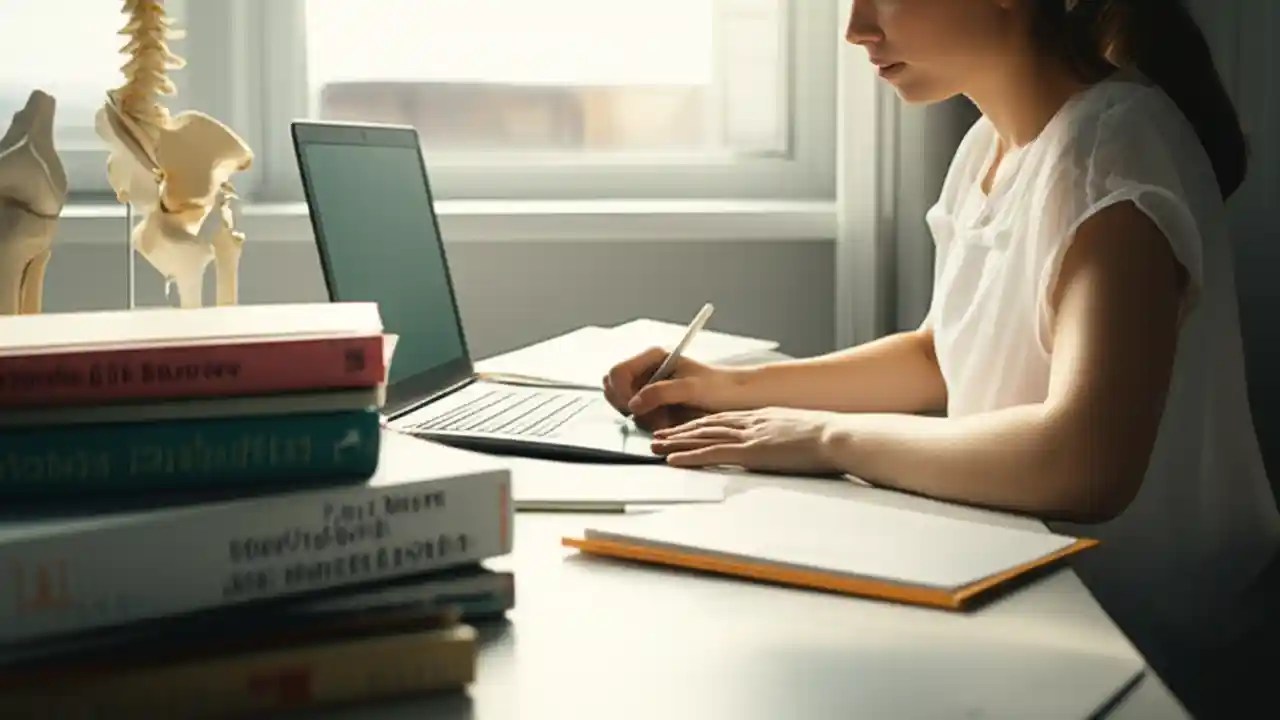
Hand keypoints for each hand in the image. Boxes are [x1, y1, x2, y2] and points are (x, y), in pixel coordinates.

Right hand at [602, 347, 749, 431]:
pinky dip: (648, 422)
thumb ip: (660, 393)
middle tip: (647, 413)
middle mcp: (648, 371)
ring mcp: (650, 389)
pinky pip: (638, 416)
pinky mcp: (655, 405)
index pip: (618, 372)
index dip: (621, 391)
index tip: (634, 406)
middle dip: (626, 404)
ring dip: (640, 416)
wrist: (738, 400)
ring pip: (624, 405)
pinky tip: (667, 421)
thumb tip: (634, 404)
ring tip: (664, 418)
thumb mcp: (690, 388)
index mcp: (653, 358)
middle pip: (614, 388)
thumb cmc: (720, 387)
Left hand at [650, 407, 841, 474]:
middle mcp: (751, 422)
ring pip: (703, 437)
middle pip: (707, 424)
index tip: (684, 426)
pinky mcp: (750, 452)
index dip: (701, 422)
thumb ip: (789, 435)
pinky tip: (672, 460)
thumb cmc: (829, 436)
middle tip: (659, 434)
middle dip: (681, 430)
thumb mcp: (804, 430)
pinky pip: (712, 454)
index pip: (724, 418)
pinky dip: (689, 457)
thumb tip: (791, 444)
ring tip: (656, 445)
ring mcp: (749, 436)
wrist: (837, 435)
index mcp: (764, 416)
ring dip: (677, 442)